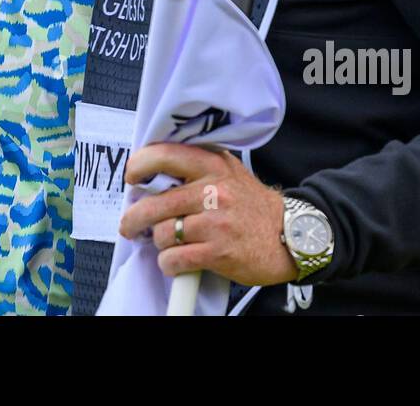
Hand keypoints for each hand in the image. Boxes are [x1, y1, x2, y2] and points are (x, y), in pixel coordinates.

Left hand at [118, 142, 297, 286]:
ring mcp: (216, 222)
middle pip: (157, 203)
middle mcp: (214, 190)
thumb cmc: (253, 206)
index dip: (141, 164)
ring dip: (159, 243)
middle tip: (129, 225)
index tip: (132, 176)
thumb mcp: (230, 172)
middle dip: (134, 218)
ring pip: (163, 233)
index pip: (166, 155)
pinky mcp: (219, 251)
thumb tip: (156, 172)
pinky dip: (169, 264)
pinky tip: (175, 262)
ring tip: (168, 245)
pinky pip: (175, 259)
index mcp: (213, 165)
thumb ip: (198, 167)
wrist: (290, 236)